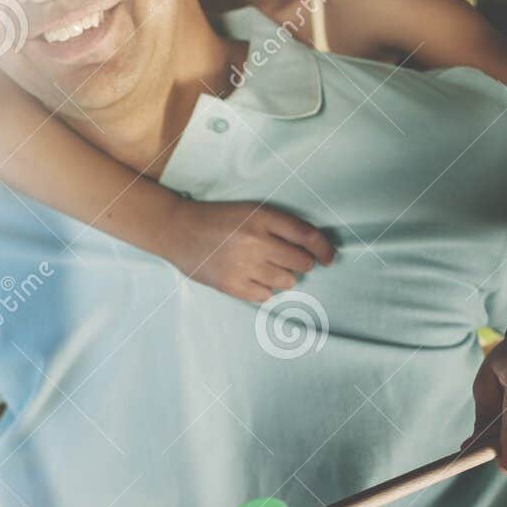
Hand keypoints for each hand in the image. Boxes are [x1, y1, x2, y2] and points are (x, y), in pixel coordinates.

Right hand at [165, 199, 334, 302]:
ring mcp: (243, 264)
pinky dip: (264, 289)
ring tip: (265, 268)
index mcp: (262, 217)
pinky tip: (252, 278)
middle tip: (286, 260)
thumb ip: (280, 226)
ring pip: (286, 281)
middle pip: (301, 262)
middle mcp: (256, 241)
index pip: (308, 236)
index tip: (329, 259)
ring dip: (283, 277)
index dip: (324, 250)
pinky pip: (265, 295)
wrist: (177, 229)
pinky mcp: (231, 284)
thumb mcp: (250, 211)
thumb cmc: (217, 219)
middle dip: (300, 263)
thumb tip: (312, 251)